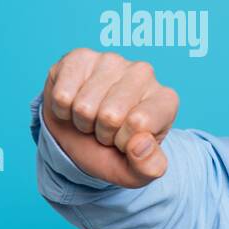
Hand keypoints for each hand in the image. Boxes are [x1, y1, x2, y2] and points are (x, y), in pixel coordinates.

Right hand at [41, 48, 179, 187]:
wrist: (80, 137)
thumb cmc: (113, 152)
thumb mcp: (136, 171)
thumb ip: (149, 167)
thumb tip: (140, 143)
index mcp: (166, 100)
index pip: (139, 123)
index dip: (124, 142)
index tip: (125, 140)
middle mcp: (144, 73)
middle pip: (110, 115)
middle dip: (102, 132)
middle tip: (105, 129)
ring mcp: (112, 60)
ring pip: (83, 105)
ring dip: (82, 120)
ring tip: (91, 117)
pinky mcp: (80, 57)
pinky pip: (62, 94)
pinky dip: (62, 109)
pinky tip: (73, 103)